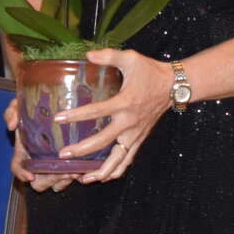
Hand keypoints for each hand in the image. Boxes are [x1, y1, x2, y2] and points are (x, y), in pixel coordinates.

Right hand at [6, 93, 75, 191]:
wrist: (53, 103)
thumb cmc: (35, 107)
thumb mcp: (20, 105)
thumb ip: (11, 111)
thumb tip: (11, 125)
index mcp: (25, 150)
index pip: (18, 168)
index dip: (22, 174)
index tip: (31, 175)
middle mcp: (38, 160)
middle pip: (40, 182)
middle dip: (50, 179)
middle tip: (64, 171)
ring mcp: (53, 163)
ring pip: (56, 183)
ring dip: (65, 180)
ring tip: (76, 170)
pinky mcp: (69, 162)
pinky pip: (71, 177)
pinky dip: (78, 175)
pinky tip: (85, 166)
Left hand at [51, 47, 172, 183]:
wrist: (175, 86)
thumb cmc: (151, 72)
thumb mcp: (131, 58)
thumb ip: (109, 56)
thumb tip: (88, 55)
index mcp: (125, 102)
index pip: (97, 111)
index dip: (76, 115)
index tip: (58, 119)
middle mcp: (129, 122)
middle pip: (103, 142)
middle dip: (82, 151)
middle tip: (63, 155)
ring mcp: (135, 134)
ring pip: (118, 159)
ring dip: (101, 171)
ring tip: (83, 179)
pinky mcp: (139, 139)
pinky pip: (127, 160)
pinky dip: (116, 171)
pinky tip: (103, 177)